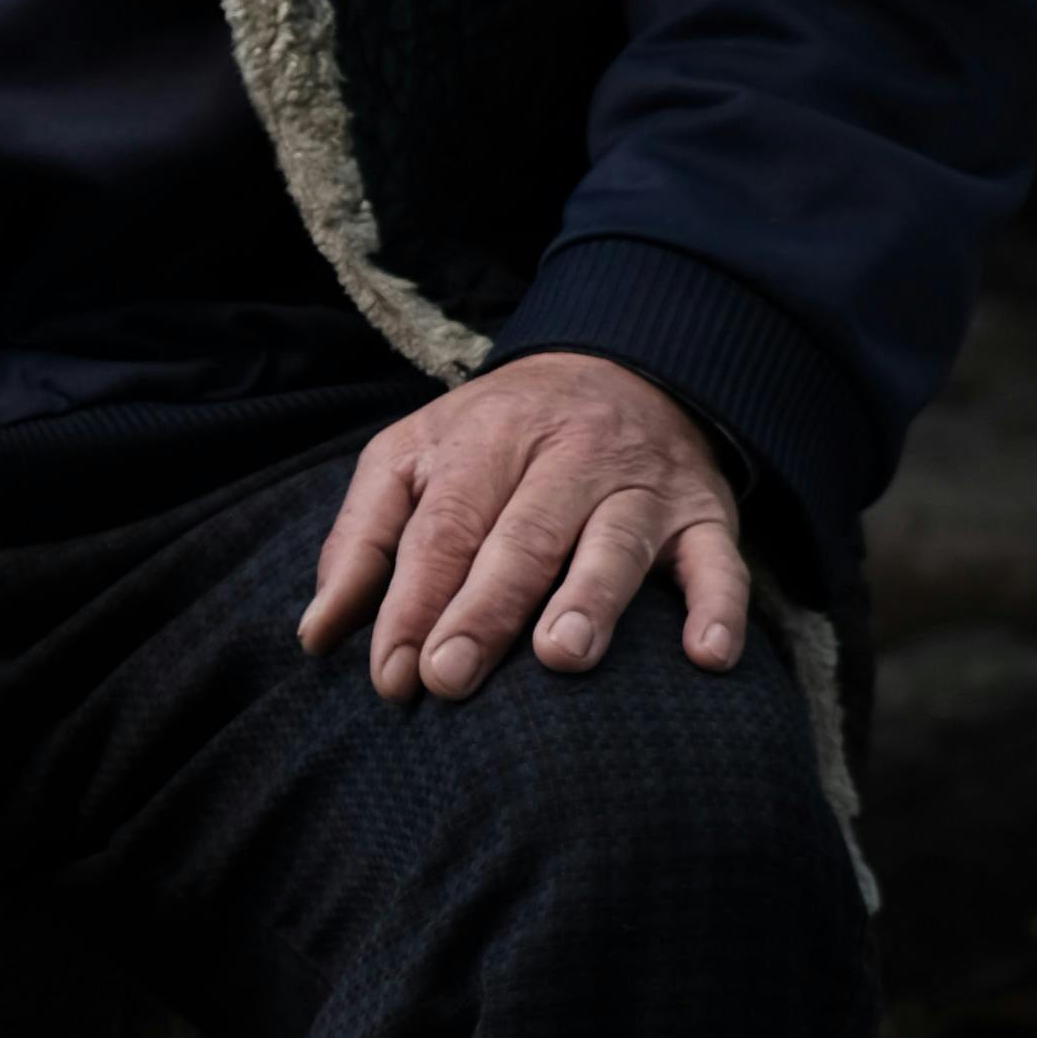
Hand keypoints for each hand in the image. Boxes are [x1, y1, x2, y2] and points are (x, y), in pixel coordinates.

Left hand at [299, 352, 746, 705]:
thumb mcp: (411, 457)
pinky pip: (719, 560)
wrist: (625, 361)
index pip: (444, 529)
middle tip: (450, 676)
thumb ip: (361, 541)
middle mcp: (565, 460)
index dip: (415, 603)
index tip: (393, 676)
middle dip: (484, 609)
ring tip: (562, 657)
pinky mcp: (704, 513)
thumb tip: (317, 634)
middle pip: (522, 538)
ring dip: (591, 600)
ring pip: (616, 544)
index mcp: (485, 444)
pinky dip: (719, 607)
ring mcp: (639, 488)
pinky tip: (707, 656)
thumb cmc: (497, 436)